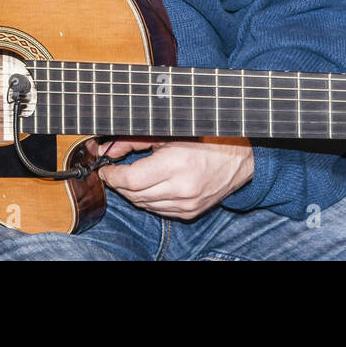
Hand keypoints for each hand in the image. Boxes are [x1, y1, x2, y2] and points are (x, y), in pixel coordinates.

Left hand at [95, 137, 254, 219]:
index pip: (130, 180)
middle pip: (134, 195)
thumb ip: (135, 141)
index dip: (113, 175)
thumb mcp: (169, 133)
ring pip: (144, 205)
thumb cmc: (206, 140)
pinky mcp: (190, 213)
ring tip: (131, 177)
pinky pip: (159, 210)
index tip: (106, 168)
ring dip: (133, 192)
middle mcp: (182, 189)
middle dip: (120, 184)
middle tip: (115, 171)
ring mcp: (187, 205)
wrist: (238, 160)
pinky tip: (150, 186)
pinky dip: (149, 199)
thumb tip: (109, 150)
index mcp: (177, 164)